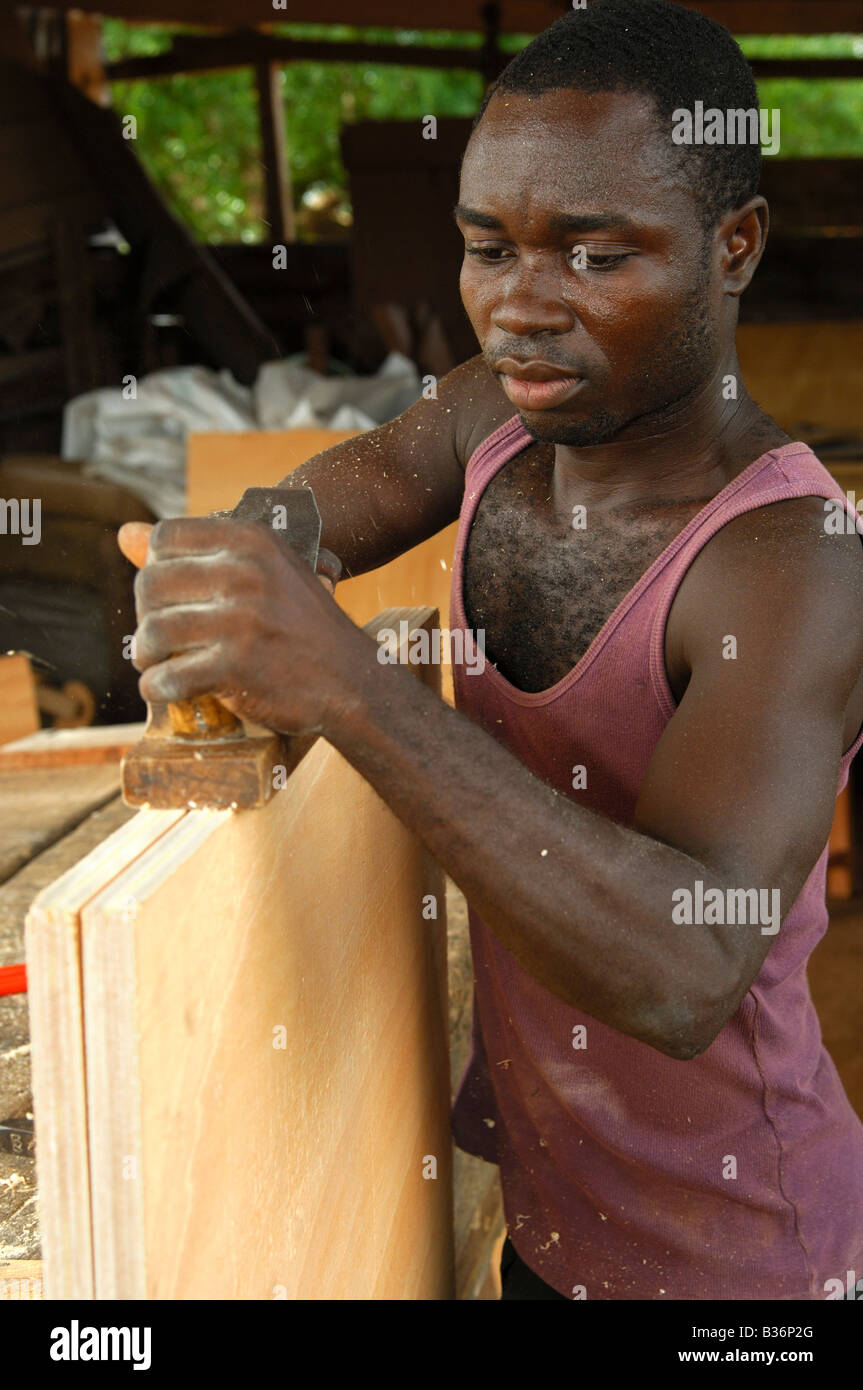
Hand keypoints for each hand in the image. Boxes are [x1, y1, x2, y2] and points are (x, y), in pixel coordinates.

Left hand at [117, 517, 367, 734]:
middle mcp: (245, 572)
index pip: (165, 538)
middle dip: (146, 616)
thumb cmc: (301, 626)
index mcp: (251, 540)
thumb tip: (122, 534)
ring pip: (153, 632)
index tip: (172, 598)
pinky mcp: (235, 666)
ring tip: (157, 664)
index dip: (156, 569)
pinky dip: (159, 688)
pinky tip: (169, 690)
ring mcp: (240, 620)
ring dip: (146, 655)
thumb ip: (195, 553)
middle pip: (151, 584)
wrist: (351, 681)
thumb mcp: (262, 572)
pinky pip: (168, 677)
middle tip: (159, 640)